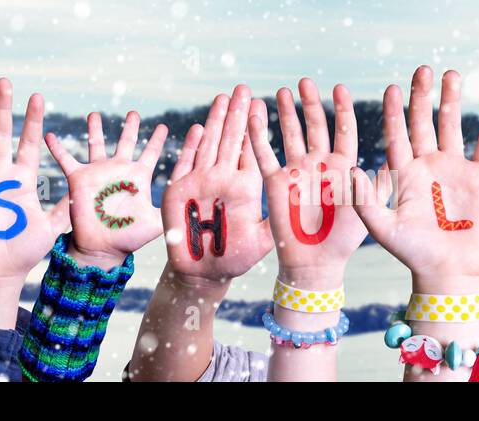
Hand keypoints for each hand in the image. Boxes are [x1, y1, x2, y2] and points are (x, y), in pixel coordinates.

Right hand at [0, 78, 69, 327]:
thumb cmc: (25, 251)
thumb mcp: (50, 228)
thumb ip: (62, 210)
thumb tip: (81, 195)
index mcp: (23, 180)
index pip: (28, 143)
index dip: (32, 121)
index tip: (38, 97)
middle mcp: (0, 175)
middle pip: (1, 134)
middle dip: (3, 108)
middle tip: (5, 81)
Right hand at [45, 111, 166, 268]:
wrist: (103, 248)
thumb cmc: (130, 237)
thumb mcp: (156, 221)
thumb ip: (171, 208)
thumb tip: (193, 203)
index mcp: (138, 177)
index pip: (152, 152)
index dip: (158, 139)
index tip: (165, 125)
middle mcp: (119, 170)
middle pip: (126, 142)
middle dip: (130, 127)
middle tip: (134, 113)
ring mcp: (99, 173)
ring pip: (97, 144)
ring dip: (95, 129)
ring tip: (94, 114)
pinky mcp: (79, 179)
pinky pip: (66, 159)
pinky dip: (57, 147)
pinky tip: (49, 133)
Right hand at [161, 85, 272, 282]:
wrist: (203, 274)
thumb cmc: (237, 259)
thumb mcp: (268, 237)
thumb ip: (283, 215)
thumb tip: (299, 205)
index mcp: (246, 186)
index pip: (252, 149)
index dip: (256, 126)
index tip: (263, 102)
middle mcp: (224, 180)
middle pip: (231, 140)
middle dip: (237, 114)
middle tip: (243, 88)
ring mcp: (202, 183)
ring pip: (210, 145)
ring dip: (216, 122)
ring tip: (223, 98)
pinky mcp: (179, 191)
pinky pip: (186, 164)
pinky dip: (191, 147)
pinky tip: (198, 128)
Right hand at [248, 79, 367, 288]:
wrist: (314, 262)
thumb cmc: (343, 240)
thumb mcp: (366, 212)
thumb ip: (375, 188)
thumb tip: (387, 164)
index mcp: (344, 167)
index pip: (344, 131)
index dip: (341, 110)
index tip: (339, 88)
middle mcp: (320, 164)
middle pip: (315, 126)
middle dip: (310, 104)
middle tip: (305, 81)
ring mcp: (297, 171)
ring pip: (290, 134)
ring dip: (286, 113)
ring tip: (281, 91)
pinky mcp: (276, 182)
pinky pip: (264, 155)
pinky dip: (258, 136)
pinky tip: (253, 116)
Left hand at [350, 66, 478, 293]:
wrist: (449, 274)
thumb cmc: (414, 255)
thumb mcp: (384, 229)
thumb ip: (367, 200)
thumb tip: (350, 169)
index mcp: (403, 174)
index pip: (397, 135)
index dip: (395, 112)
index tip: (392, 88)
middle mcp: (427, 166)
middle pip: (423, 122)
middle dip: (423, 96)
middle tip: (423, 69)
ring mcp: (453, 169)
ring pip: (452, 126)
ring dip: (451, 101)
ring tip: (451, 74)